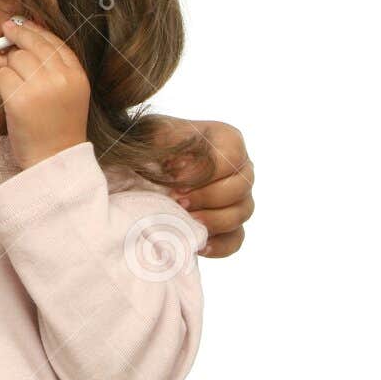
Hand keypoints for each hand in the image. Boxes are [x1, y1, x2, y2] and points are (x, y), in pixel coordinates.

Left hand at [0, 16, 89, 169]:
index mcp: (77, 76)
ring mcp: (41, 88)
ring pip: (15, 58)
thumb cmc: (57, 128)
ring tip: (13, 83)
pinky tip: (9, 96)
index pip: (55, 42)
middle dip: (16, 36)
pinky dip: (1, 82)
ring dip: (8, 66)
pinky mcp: (20, 99)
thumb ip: (50, 67)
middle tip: (4, 30)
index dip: (35, 30)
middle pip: (33, 45)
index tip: (21, 22)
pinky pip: (2, 75)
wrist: (54, 160)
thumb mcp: (66, 94)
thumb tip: (16, 37)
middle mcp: (62, 78)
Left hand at [147, 117, 254, 257]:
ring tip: (185, 219)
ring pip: (242, 213)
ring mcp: (238, 199)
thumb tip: (179, 165)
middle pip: (242, 186)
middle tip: (176, 199)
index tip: (172, 176)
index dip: (204, 170)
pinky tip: (197, 244)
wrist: (138, 169)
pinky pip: (235, 240)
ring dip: (213, 220)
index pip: (231, 157)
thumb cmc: (150, 147)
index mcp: (227, 141)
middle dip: (207, 196)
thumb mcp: (155, 134)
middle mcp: (239, 169)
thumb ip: (170, 140)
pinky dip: (218, 245)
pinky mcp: (228, 226)